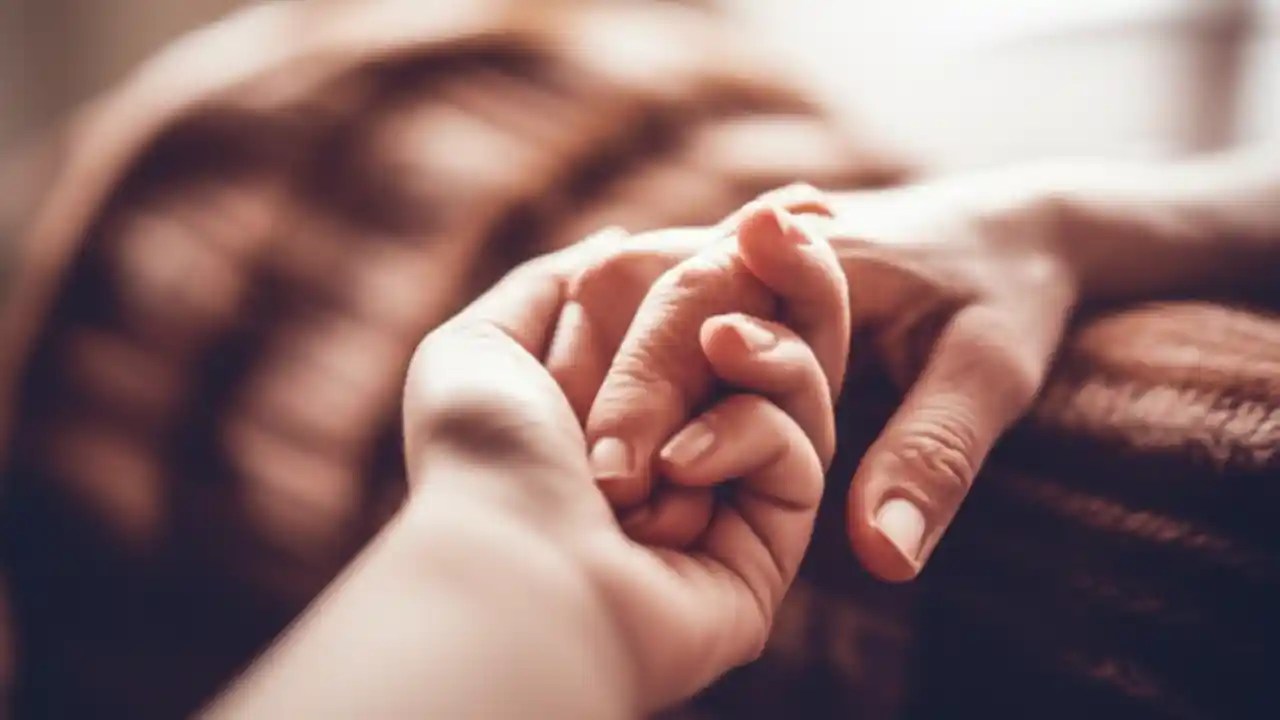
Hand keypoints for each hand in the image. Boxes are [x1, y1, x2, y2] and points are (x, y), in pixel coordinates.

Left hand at [402, 215, 848, 710]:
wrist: (510, 573)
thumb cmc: (486, 457)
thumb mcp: (482, 346)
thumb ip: (551, 284)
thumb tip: (612, 241)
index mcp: (619, 398)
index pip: (705, 312)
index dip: (747, 257)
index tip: (787, 204)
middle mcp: (674, 442)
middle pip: (768, 340)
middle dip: (789, 275)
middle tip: (792, 218)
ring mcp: (723, 497)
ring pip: (796, 392)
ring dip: (761, 351)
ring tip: (718, 342)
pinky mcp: (763, 550)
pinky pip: (795, 459)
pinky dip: (746, 436)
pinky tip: (680, 463)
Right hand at [548, 181, 1076, 582]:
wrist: (1012, 223)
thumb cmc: (1010, 291)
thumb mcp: (992, 374)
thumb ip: (931, 456)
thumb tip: (883, 559)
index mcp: (818, 253)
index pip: (704, 300)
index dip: (654, 380)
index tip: (637, 473)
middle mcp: (754, 238)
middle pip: (641, 285)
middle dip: (615, 381)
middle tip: (602, 486)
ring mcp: (732, 246)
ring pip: (626, 287)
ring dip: (600, 367)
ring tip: (590, 467)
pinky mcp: (725, 272)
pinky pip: (645, 301)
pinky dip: (617, 355)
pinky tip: (601, 416)